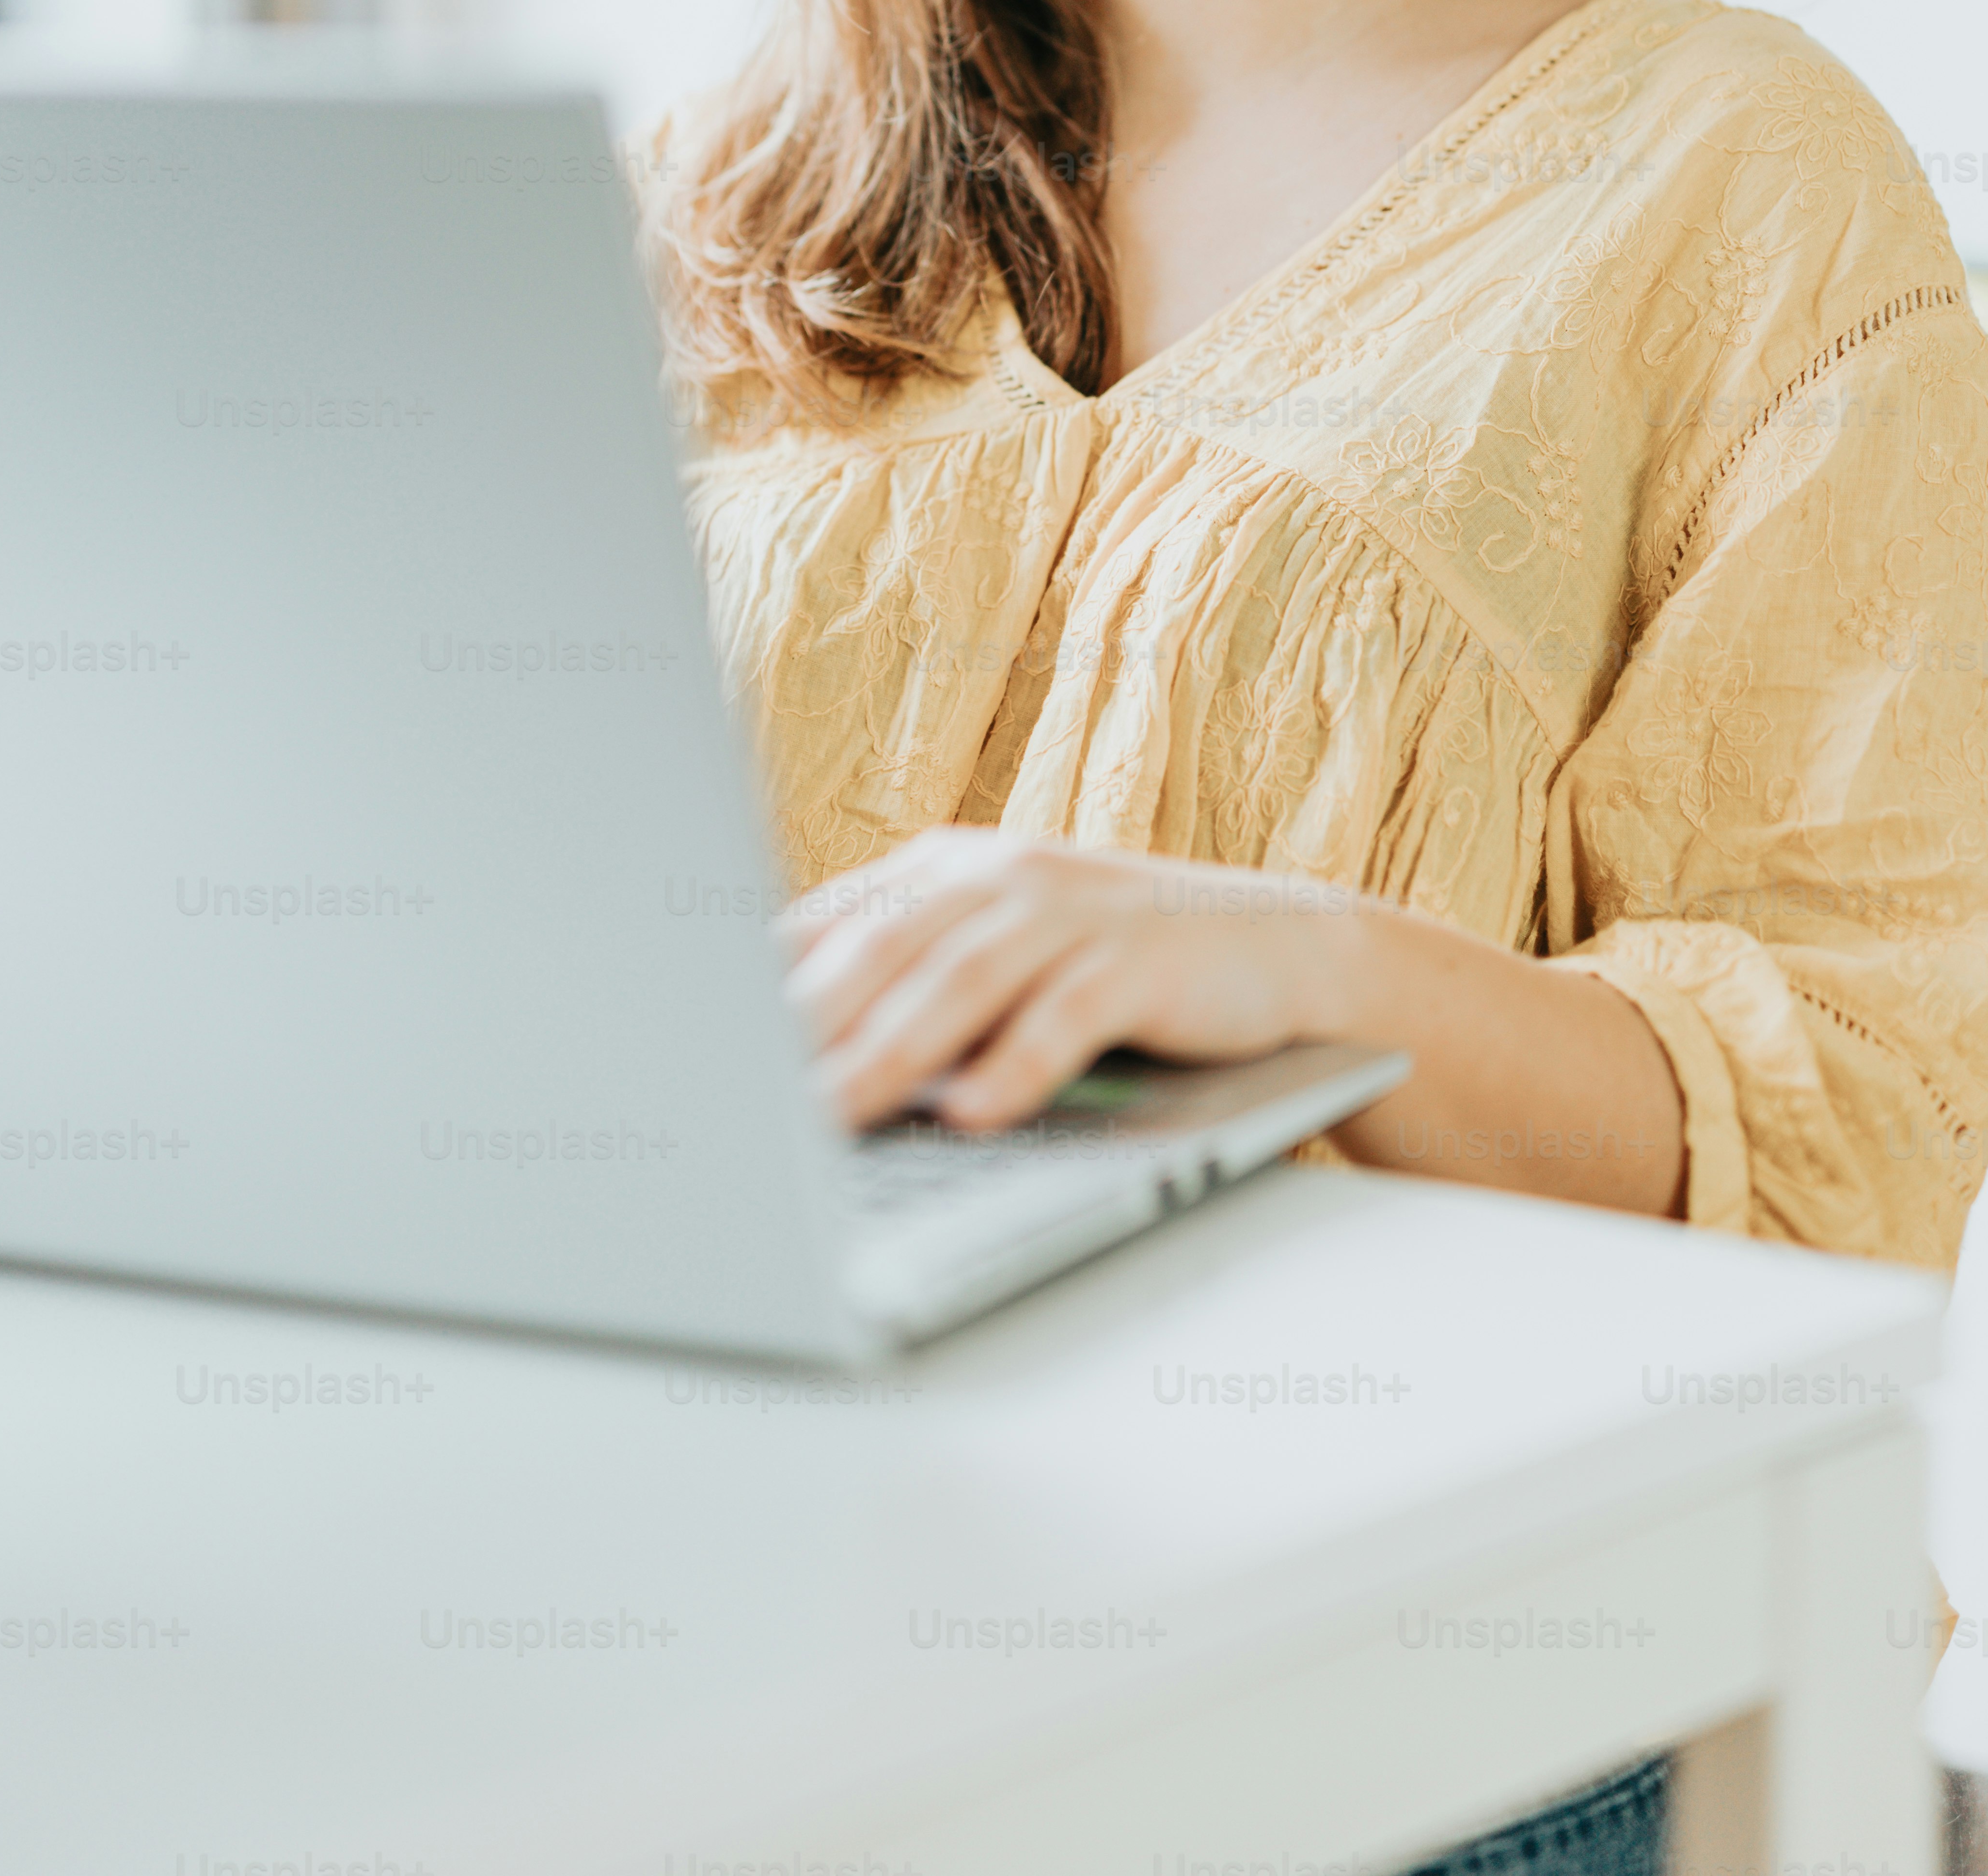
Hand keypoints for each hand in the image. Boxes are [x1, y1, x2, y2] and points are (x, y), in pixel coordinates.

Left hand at [778, 829, 1333, 1132]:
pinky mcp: (1138, 957)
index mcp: (949, 872)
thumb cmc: (1118, 970)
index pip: (836, 924)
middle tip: (745, 1096)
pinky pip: (1065, 1012)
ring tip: (832, 1115)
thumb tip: (794, 1055)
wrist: (1283, 951)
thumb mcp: (1004, 961)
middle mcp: (1000, 875)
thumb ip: (913, 987)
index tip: (704, 1046)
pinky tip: (977, 1113)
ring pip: (960, 978)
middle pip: (884, 948)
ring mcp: (1071, 910)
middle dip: (809, 1025)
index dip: (766, 986)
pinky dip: (1016, 1065)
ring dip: (891, 1051)